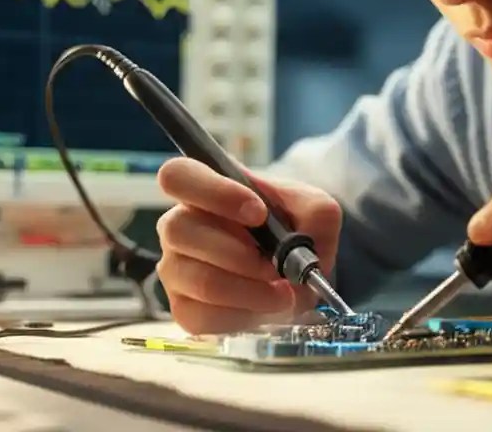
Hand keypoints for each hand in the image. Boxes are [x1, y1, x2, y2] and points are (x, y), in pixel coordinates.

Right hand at [155, 158, 341, 334]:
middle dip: (240, 254)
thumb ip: (316, 212)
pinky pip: (204, 316)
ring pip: (201, 280)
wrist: (296, 275)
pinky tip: (263, 309)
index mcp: (203, 189)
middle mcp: (178, 226)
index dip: (214, 193)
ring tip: (282, 294)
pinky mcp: (182, 308)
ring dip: (251, 291)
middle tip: (275, 267)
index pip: (177, 175)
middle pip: (180, 230)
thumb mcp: (316, 211)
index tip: (257, 214)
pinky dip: (245, 316)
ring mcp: (175, 268)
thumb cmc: (292, 231)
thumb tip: (304, 237)